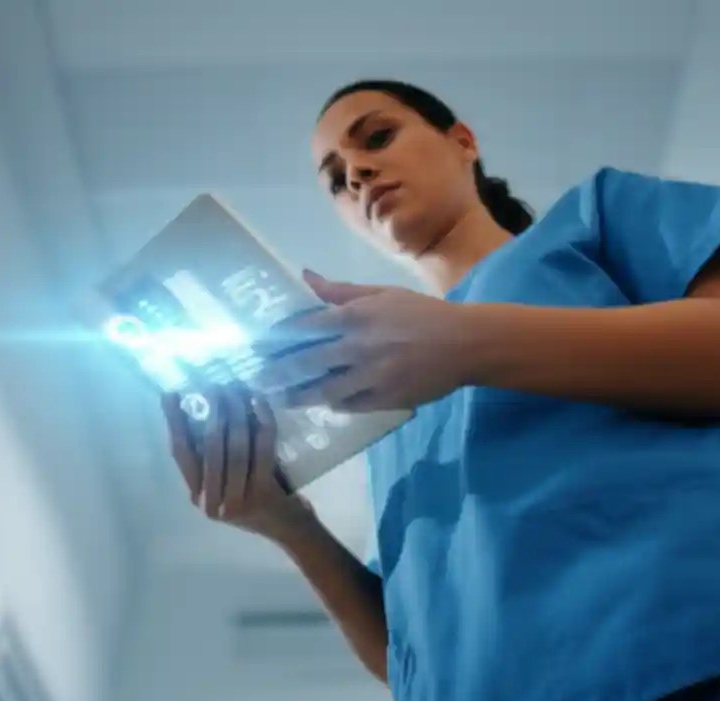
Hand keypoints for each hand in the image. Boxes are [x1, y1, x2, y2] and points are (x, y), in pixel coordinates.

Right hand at [160, 385, 316, 541]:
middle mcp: (211, 502)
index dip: (174, 422)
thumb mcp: (228, 480)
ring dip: (236, 412)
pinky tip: (259, 402)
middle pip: (208, 447)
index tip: (171, 394)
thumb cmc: (258, 497)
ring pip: (235, 446)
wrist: (290, 529)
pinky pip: (261, 449)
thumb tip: (203, 408)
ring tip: (237, 389)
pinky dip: (261, 422)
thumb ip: (214, 456)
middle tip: (216, 385)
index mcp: (197, 495)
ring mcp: (236, 500)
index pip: (180, 454)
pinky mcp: (262, 494)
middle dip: (212, 410)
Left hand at [252, 269, 473, 411]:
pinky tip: (322, 403)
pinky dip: (334, 404)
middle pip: (307, 362)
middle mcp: (358, 347)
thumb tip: (305, 275)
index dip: (278, 337)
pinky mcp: (385, 399)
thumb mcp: (383, 293)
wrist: (466, 344)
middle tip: (254, 380)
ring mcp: (371, 377)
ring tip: (279, 399)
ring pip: (324, 390)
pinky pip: (350, 405)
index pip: (306, 327)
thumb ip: (341, 290)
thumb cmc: (423, 314)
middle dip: (277, 372)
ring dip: (298, 395)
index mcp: (357, 316)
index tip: (257, 344)